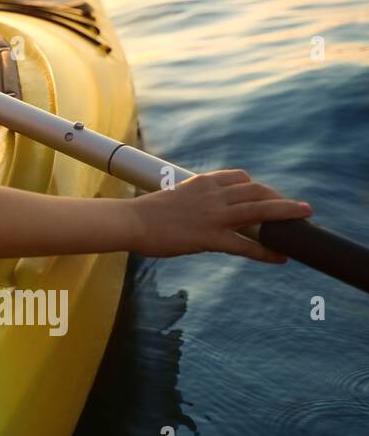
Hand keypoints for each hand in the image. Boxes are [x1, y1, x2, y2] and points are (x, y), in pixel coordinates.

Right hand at [130, 169, 312, 261]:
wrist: (129, 222)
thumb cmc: (145, 213)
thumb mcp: (173, 198)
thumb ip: (192, 200)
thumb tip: (196, 210)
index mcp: (203, 183)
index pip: (240, 178)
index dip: (258, 188)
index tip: (267, 197)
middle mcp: (213, 195)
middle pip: (257, 191)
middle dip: (280, 199)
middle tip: (297, 209)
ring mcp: (214, 215)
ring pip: (260, 211)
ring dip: (286, 214)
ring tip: (305, 217)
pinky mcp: (210, 237)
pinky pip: (247, 245)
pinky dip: (267, 251)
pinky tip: (281, 257)